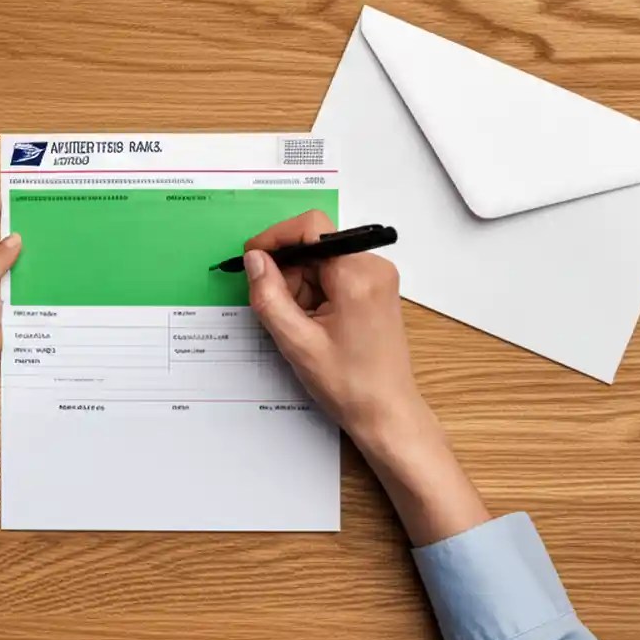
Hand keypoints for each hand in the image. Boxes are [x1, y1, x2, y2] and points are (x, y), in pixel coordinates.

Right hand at [243, 211, 432, 448]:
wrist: (386, 412)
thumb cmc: (350, 385)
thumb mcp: (297, 343)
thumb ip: (269, 296)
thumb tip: (255, 260)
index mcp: (358, 275)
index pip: (310, 227)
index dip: (275, 237)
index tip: (253, 260)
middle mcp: (373, 267)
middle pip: (314, 246)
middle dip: (288, 273)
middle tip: (280, 311)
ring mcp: (376, 277)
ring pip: (321, 261)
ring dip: (300, 287)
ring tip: (302, 326)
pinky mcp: (374, 288)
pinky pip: (333, 275)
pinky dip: (315, 293)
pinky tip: (314, 324)